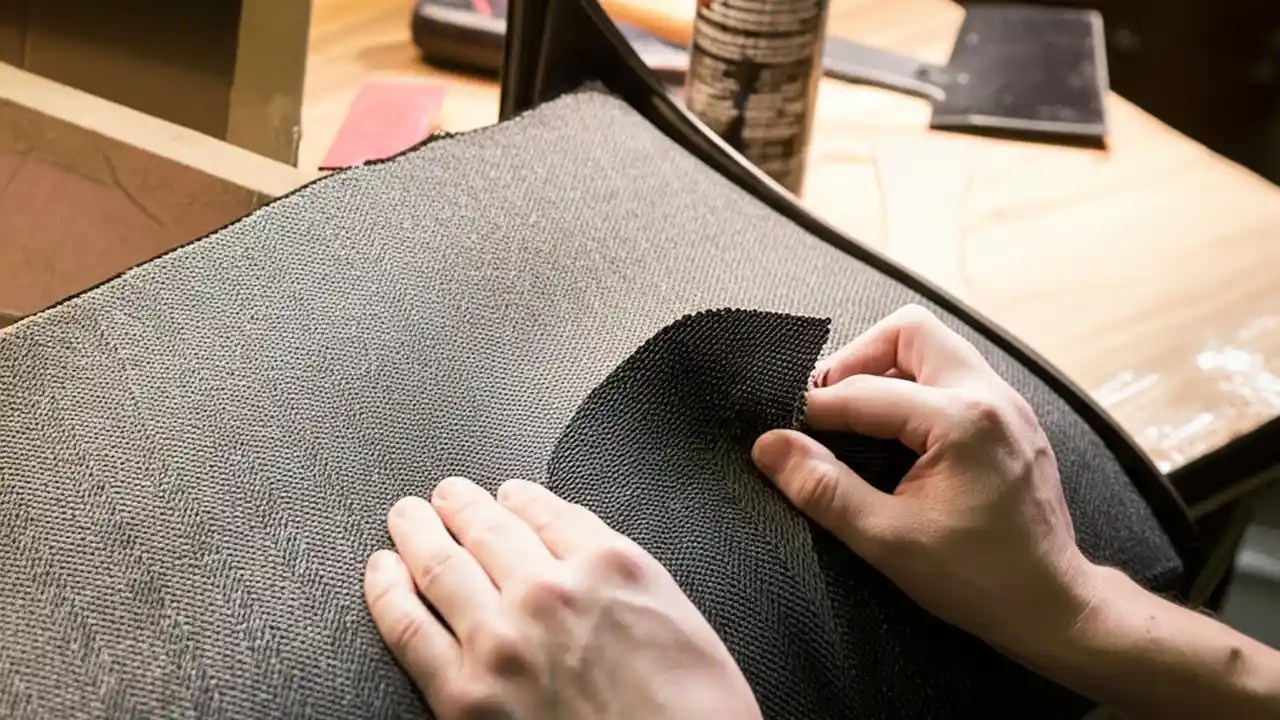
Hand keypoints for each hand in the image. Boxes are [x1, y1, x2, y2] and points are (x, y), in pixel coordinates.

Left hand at [364, 476, 761, 719]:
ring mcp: (501, 640)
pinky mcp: (464, 695)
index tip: (506, 494)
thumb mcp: (679, 618)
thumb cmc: (695, 715)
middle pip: (488, 527)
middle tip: (446, 495)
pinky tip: (381, 570)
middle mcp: (549, 590)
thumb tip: (589, 564)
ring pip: (442, 562)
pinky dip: (387, 589)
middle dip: (461, 505)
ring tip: (406, 518)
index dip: (518, 498)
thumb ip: (625, 579)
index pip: (546, 510)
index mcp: (609, 563)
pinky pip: (408, 625)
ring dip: (418, 530)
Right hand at [752, 305, 1099, 661]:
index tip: (779, 428)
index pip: (864, 392)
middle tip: (826, 405)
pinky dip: (915, 388)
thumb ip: (824, 488)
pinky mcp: (1011, 418)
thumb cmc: (979, 579)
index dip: (812, 408)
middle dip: (856, 359)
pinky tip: (895, 432)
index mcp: (962, 421)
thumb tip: (770, 447)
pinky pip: (953, 374)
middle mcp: (990, 396)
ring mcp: (1007, 403)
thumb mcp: (887, 541)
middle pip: (908, 331)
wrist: (1052, 604)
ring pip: (934, 347)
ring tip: (856, 416)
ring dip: (886, 370)